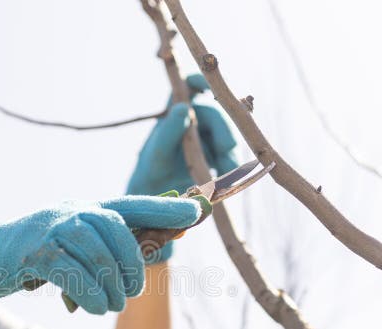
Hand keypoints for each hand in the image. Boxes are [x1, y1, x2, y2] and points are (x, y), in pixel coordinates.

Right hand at [0, 195, 201, 320]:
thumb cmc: (32, 258)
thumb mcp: (70, 248)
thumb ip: (105, 249)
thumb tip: (153, 257)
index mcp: (84, 209)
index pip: (132, 204)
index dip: (164, 208)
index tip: (197, 212)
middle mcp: (72, 212)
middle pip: (119, 232)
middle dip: (133, 267)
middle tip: (130, 293)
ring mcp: (52, 228)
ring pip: (100, 254)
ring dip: (112, 287)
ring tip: (111, 305)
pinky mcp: (34, 251)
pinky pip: (75, 272)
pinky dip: (91, 294)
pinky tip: (95, 307)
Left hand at [127, 74, 238, 196]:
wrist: (158, 194)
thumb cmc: (150, 169)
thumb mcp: (157, 152)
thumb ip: (168, 131)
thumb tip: (184, 107)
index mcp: (177, 110)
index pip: (191, 85)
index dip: (203, 80)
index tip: (209, 89)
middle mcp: (196, 117)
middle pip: (219, 113)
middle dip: (225, 131)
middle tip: (226, 149)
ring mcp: (209, 134)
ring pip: (230, 135)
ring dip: (230, 152)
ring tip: (225, 171)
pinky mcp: (219, 152)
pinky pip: (231, 153)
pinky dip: (231, 164)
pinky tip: (227, 177)